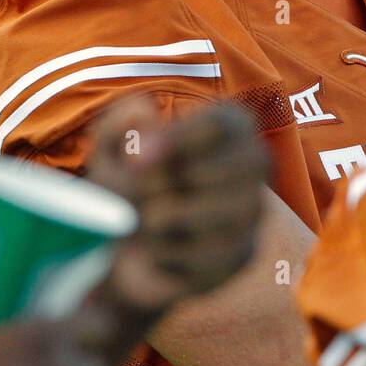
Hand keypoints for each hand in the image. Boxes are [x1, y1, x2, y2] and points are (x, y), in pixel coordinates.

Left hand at [73, 96, 270, 365]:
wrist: (128, 248)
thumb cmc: (128, 185)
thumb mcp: (110, 150)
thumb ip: (119, 122)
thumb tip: (144, 111)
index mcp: (230, 124)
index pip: (221, 125)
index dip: (176, 141)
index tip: (137, 158)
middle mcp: (255, 161)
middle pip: (218, 170)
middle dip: (164, 186)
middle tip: (137, 193)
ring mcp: (254, 209)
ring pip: (209, 214)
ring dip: (160, 220)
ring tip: (142, 220)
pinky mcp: (243, 252)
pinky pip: (202, 254)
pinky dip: (166, 254)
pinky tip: (156, 248)